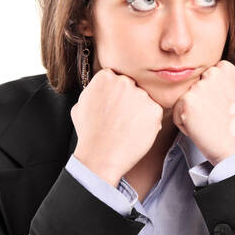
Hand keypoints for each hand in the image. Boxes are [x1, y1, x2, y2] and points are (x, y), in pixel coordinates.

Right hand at [70, 69, 163, 185]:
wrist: (101, 157)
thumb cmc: (89, 134)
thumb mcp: (80, 105)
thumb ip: (93, 91)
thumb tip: (99, 89)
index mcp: (105, 77)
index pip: (117, 79)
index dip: (115, 95)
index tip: (112, 107)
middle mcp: (125, 81)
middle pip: (132, 87)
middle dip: (129, 101)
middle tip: (121, 120)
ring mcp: (141, 95)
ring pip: (144, 100)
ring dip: (139, 112)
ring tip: (127, 128)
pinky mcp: (155, 109)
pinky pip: (154, 113)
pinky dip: (149, 123)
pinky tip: (136, 133)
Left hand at [171, 61, 234, 164]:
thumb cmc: (233, 124)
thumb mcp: (231, 92)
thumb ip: (216, 80)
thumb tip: (190, 73)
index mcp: (225, 68)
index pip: (204, 77)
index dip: (210, 95)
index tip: (223, 105)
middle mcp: (212, 73)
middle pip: (192, 86)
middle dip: (199, 102)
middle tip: (215, 115)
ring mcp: (199, 86)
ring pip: (183, 99)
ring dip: (191, 113)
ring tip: (209, 121)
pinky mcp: (187, 100)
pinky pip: (175, 111)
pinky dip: (184, 124)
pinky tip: (201, 127)